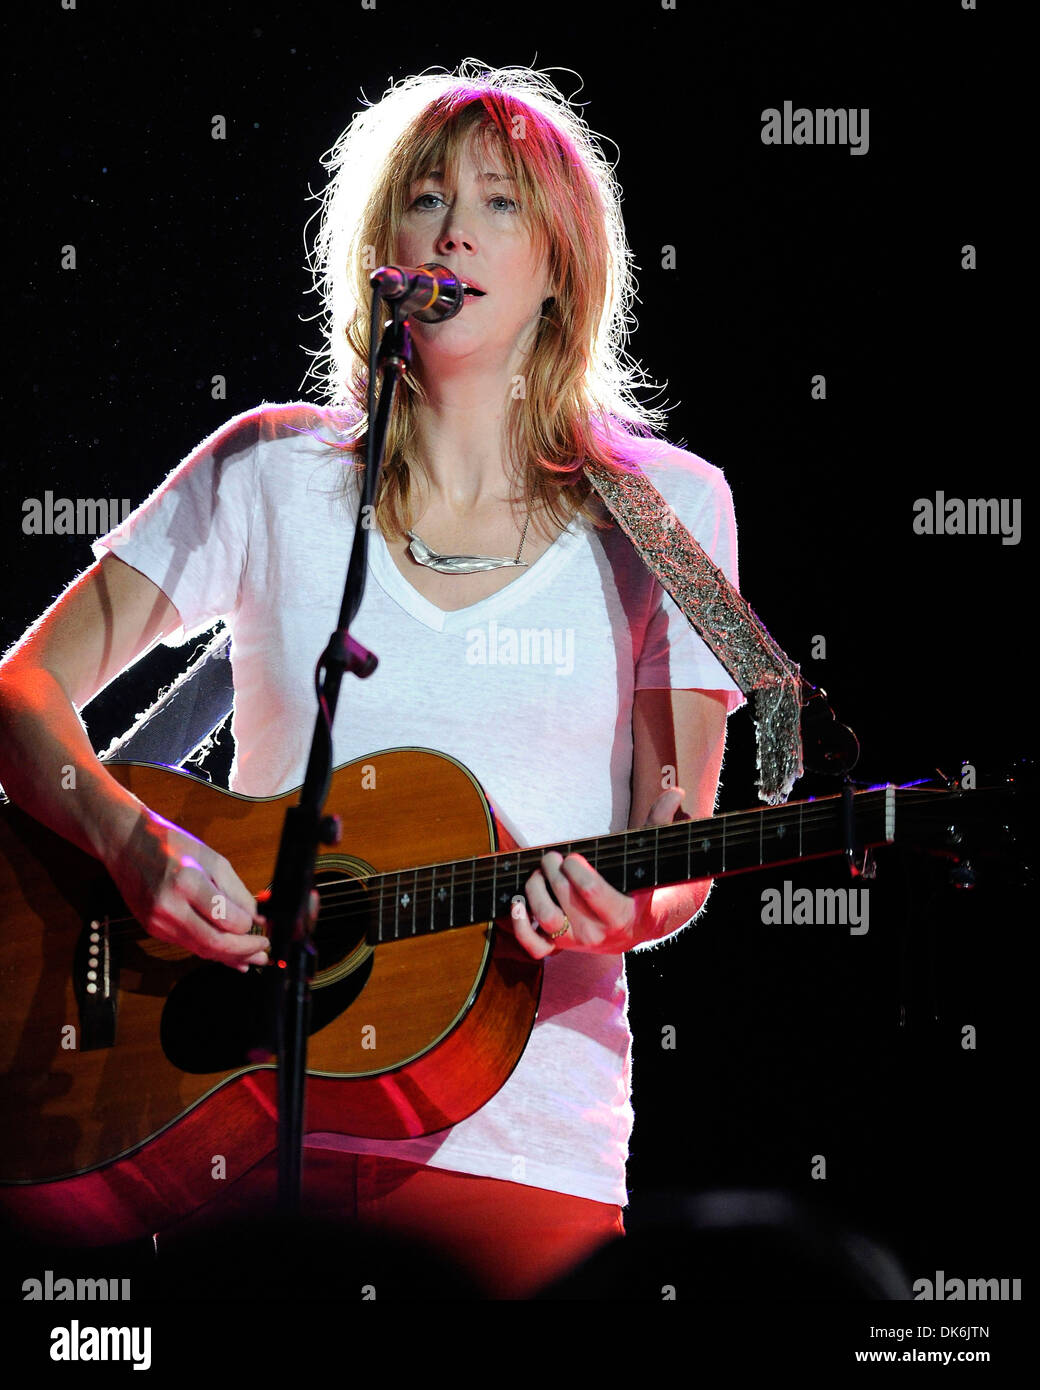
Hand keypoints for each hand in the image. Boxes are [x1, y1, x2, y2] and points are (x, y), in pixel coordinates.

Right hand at [103, 805, 269, 971]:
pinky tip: (228, 956)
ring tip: (252, 959)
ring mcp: (158, 922)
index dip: (250, 927)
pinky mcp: (153, 929)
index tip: (263, 925)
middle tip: (264, 951)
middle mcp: (169, 907)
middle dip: (244, 951)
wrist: (125, 843)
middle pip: (214, 943)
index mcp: (187, 883)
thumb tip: (257, 916)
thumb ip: (236, 891)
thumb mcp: (212, 858)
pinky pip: (188, 945)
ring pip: (201, 950)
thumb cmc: (169, 845)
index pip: (227, 919)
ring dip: (229, 957)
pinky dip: (210, 951)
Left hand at [506, 787, 690, 958]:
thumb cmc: (635, 885)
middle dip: (552, 871)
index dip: (576, 871)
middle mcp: (597, 932)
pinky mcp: (559, 948)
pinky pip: (533, 946)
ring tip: (538, 873)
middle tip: (552, 856)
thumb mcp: (646, 858)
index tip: (572, 856)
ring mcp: (576, 942)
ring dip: (534, 890)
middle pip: (564, 898)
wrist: (631, 929)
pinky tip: (517, 903)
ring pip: (546, 918)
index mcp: (621, 913)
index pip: (592, 893)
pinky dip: (518, 926)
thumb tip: (676, 792)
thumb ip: (658, 824)